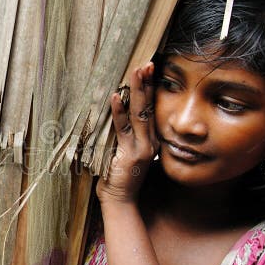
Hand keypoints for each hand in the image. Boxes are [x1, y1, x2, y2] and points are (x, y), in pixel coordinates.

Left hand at [96, 63, 159, 204]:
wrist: (120, 200)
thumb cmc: (118, 176)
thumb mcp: (125, 151)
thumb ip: (125, 134)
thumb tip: (116, 110)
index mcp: (149, 139)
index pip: (150, 108)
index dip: (149, 88)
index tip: (148, 69)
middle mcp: (149, 141)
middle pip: (148, 106)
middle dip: (146, 84)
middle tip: (146, 63)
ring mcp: (141, 148)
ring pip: (139, 114)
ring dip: (136, 92)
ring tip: (136, 72)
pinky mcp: (129, 155)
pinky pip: (122, 130)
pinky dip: (118, 113)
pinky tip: (114, 97)